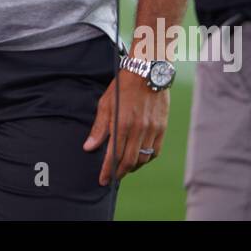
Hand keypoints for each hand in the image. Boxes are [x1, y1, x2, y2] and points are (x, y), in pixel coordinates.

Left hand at [83, 68, 169, 183]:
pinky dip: (146, 159)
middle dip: (119, 173)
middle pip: (129, 161)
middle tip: (111, 178)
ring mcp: (152, 129)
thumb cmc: (123, 85)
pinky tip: (139, 159)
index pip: (114, 155)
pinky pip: (155, 151)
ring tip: (123, 169)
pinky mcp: (162, 127)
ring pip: (142, 158)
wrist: (148, 71)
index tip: (102, 180)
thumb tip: (89, 147)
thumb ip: (99, 128)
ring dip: (132, 167)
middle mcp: (138, 129)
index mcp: (122, 123)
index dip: (107, 170)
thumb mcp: (106, 103)